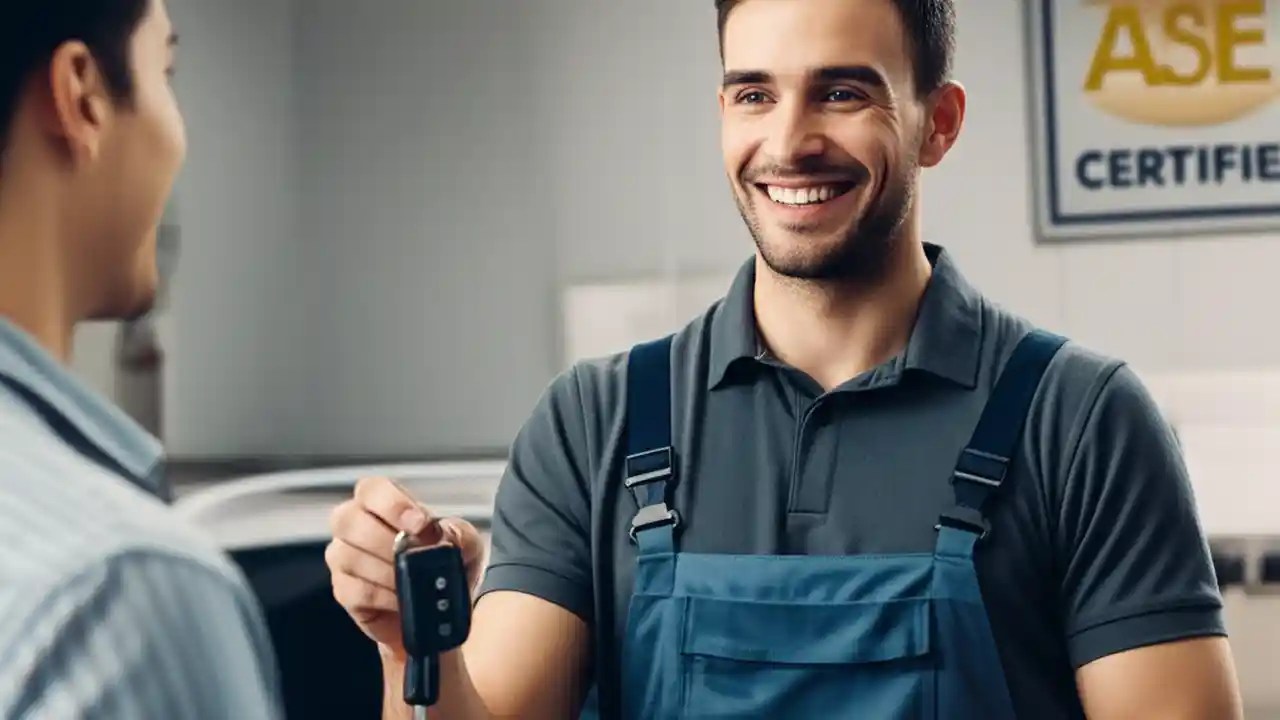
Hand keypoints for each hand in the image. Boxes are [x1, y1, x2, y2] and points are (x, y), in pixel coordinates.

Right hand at [326, 476, 486, 657]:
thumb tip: (445, 535)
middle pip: (349, 519)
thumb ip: (460, 534)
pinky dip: (384, 596)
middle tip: (415, 556)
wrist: (437, 609)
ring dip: (388, 571)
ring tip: (413, 581)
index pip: (372, 489)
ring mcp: (344, 559)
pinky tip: (402, 599)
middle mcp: (355, 526)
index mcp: (383, 505)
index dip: (392, 503)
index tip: (420, 524)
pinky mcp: (344, 592)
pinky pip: (355, 591)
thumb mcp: (466, 546)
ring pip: (350, 556)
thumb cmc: (443, 567)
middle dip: (386, 540)